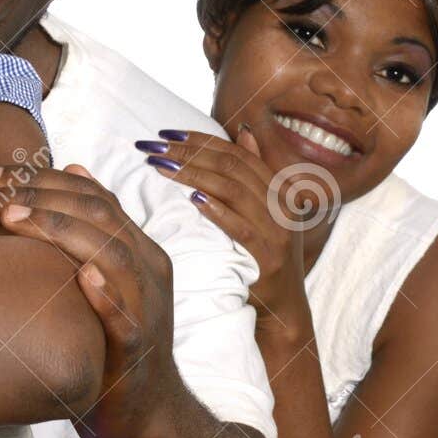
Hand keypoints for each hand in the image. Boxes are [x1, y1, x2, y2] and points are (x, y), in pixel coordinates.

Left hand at [0, 164, 190, 437]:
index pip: (89, 195)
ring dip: (61, 230)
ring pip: (112, 254)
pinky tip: (83, 278)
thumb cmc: (109, 342)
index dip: (39, 179)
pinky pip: (128, 318)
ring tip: (13, 218)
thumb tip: (72, 169)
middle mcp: (146, 267)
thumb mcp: (98, 278)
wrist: (146, 413)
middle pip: (97, 214)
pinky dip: (108, 295)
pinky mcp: (140, 348)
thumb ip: (86, 229)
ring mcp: (147, 306)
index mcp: (134, 246)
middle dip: (37, 197)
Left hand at [142, 128, 306, 315]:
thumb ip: (253, 172)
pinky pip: (242, 227)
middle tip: (155, 146)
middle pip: (231, 166)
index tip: (168, 133)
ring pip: (233, 190)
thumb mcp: (264, 209)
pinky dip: (217, 210)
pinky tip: (193, 199)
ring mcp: (278, 230)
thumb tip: (243, 131)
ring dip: (193, 175)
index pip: (237, 153)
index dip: (202, 140)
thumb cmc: (264, 254)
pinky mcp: (269, 256)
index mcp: (279, 188)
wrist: (283, 306)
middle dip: (189, 153)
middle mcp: (282, 203)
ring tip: (161, 167)